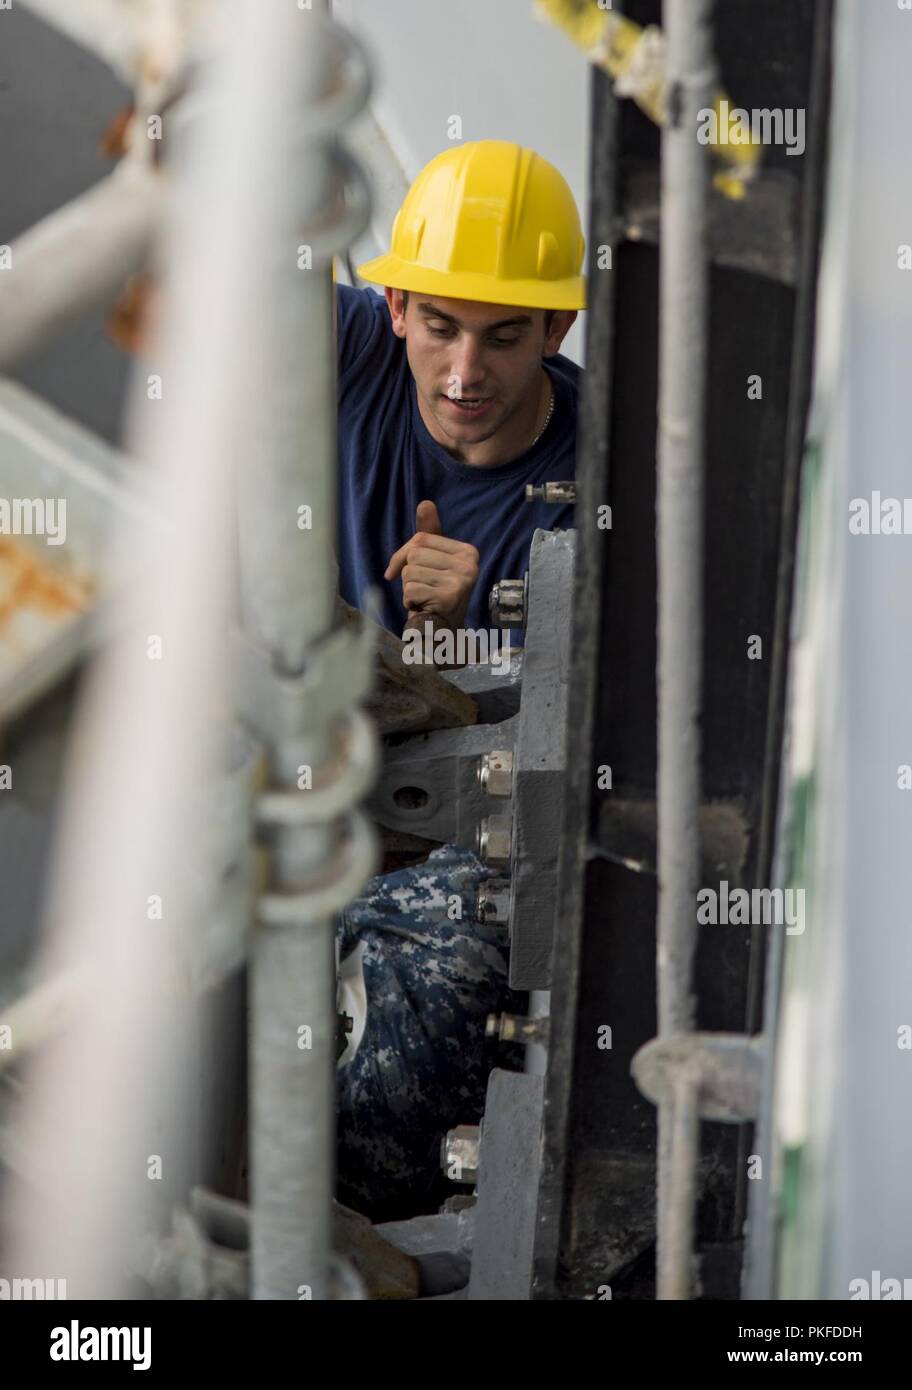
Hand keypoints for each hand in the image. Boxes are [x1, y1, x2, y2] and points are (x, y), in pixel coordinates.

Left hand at [384, 501, 479, 632]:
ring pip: (410, 572)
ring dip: (409, 589)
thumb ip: (429, 534)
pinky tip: (425, 607)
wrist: (443, 631)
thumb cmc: (434, 592)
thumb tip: (425, 503)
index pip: (420, 539)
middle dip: (409, 574)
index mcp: (468, 552)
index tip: (408, 571)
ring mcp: (461, 582)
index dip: (404, 556)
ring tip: (425, 598)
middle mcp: (470, 565)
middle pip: (414, 554)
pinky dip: (410, 601)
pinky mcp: (449, 598)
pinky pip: (411, 589)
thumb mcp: (432, 561)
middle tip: (423, 589)